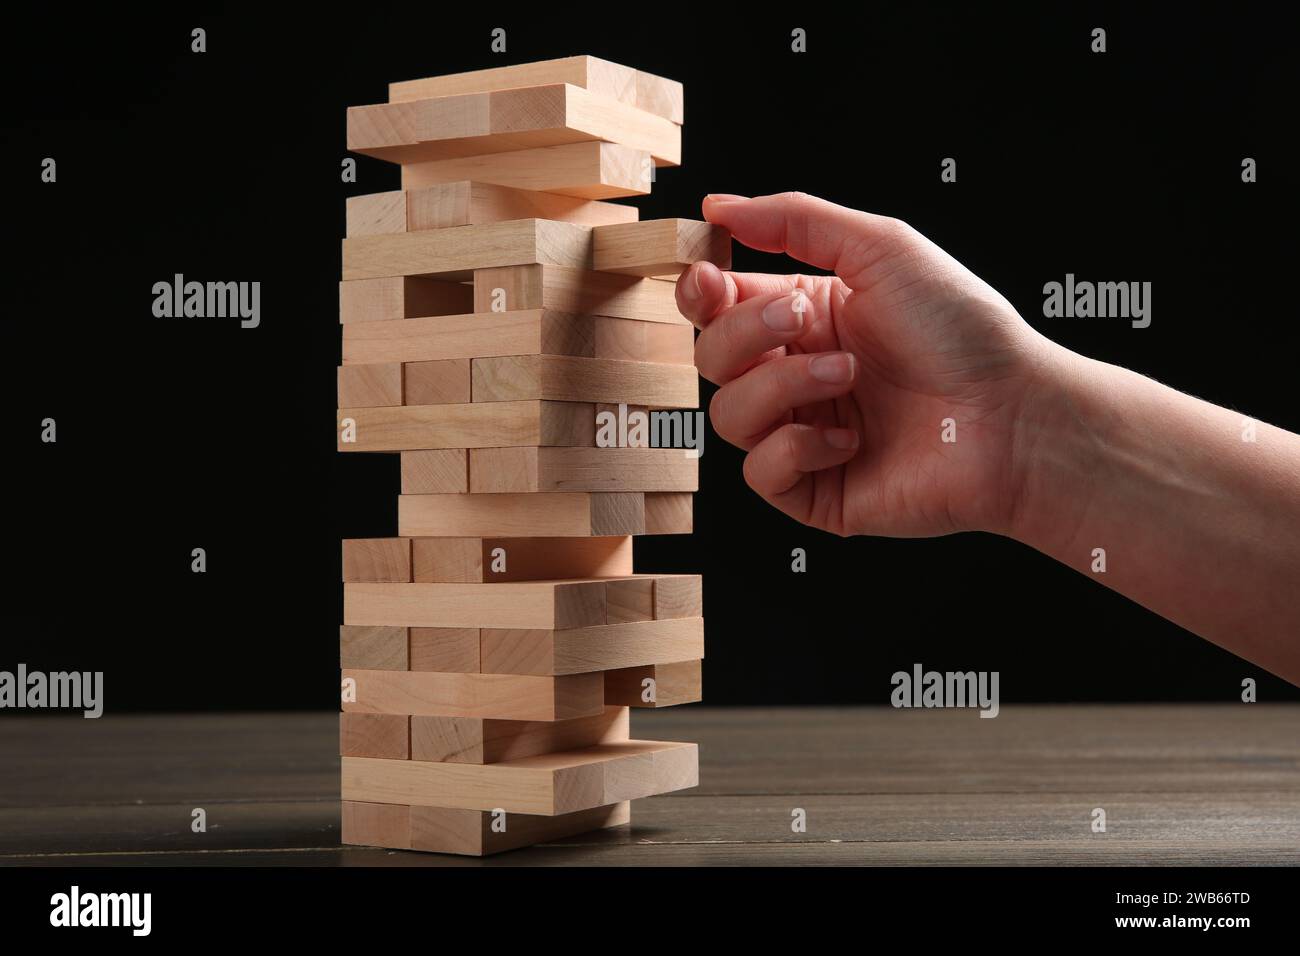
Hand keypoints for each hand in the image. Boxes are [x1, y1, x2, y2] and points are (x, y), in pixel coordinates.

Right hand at [677, 191, 1057, 537]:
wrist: (1014, 416)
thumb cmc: (963, 330)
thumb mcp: (880, 247)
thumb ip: (795, 221)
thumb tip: (719, 206)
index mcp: (807, 319)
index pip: (719, 307)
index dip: (700, 293)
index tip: (709, 277)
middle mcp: (797, 376)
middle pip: (711, 358)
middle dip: (745, 333)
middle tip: (803, 320)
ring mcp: (803, 435)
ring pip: (728, 415)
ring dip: (782, 387)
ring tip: (848, 376)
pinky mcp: (813, 491)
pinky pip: (759, 472)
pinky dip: (798, 448)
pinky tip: (852, 440)